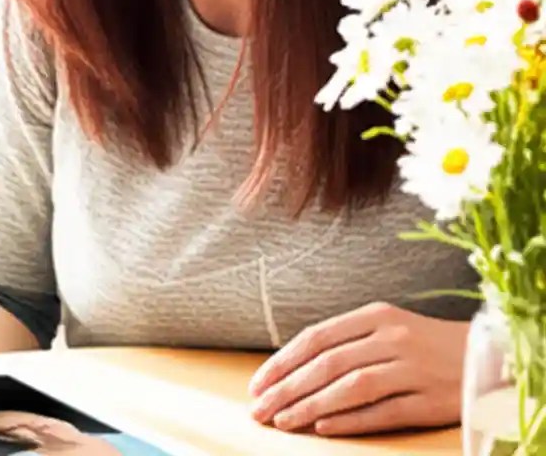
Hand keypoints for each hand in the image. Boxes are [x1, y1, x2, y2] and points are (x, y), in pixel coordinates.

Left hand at [248, 302, 467, 435]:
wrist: (487, 357)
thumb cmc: (423, 343)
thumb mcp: (384, 328)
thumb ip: (343, 341)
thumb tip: (289, 368)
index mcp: (377, 316)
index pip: (316, 338)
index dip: (282, 362)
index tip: (256, 384)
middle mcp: (394, 339)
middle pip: (327, 364)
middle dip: (286, 389)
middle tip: (258, 409)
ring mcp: (414, 369)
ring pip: (350, 387)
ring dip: (310, 406)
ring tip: (281, 420)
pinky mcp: (430, 400)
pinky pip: (383, 411)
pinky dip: (350, 420)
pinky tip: (323, 428)